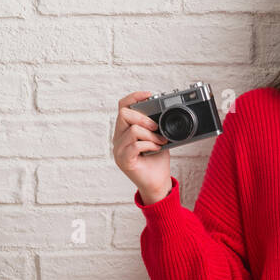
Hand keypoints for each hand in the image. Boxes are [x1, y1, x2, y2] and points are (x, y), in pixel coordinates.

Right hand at [112, 90, 171, 204]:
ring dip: (151, 134)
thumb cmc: (157, 161)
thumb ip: (154, 125)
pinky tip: (156, 148)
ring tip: (160, 141)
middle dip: (144, 118)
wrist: (158, 183)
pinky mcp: (123, 160)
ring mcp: (118, 150)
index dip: (134, 97)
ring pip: (132, 130)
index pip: (122, 107)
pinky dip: (149, 144)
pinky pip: (135, 145)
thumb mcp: (157, 137)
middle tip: (157, 127)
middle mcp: (118, 138)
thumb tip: (162, 111)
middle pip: (123, 114)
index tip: (149, 95)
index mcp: (124, 130)